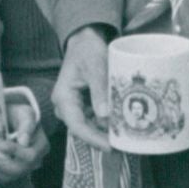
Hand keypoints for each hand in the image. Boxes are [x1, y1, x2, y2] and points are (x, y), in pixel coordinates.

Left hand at [0, 106, 51, 184]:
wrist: (13, 120)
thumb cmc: (20, 115)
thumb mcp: (25, 114)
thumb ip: (26, 125)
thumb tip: (24, 141)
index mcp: (41, 146)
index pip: (30, 156)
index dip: (15, 152)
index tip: (0, 146)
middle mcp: (35, 161)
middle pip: (19, 170)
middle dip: (0, 166)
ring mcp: (23, 169)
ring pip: (9, 177)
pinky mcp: (12, 173)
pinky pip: (1, 179)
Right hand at [50, 26, 111, 148]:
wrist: (86, 40)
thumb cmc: (88, 50)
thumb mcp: (95, 65)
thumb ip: (99, 89)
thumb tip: (104, 116)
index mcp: (63, 97)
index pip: (77, 125)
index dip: (93, 139)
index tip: (111, 146)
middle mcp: (66, 106)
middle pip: (83, 130)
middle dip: (102, 139)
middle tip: (123, 146)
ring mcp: (75, 107)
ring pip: (90, 127)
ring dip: (106, 133)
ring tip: (126, 139)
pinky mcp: (84, 106)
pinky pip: (95, 120)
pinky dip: (107, 124)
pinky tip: (122, 127)